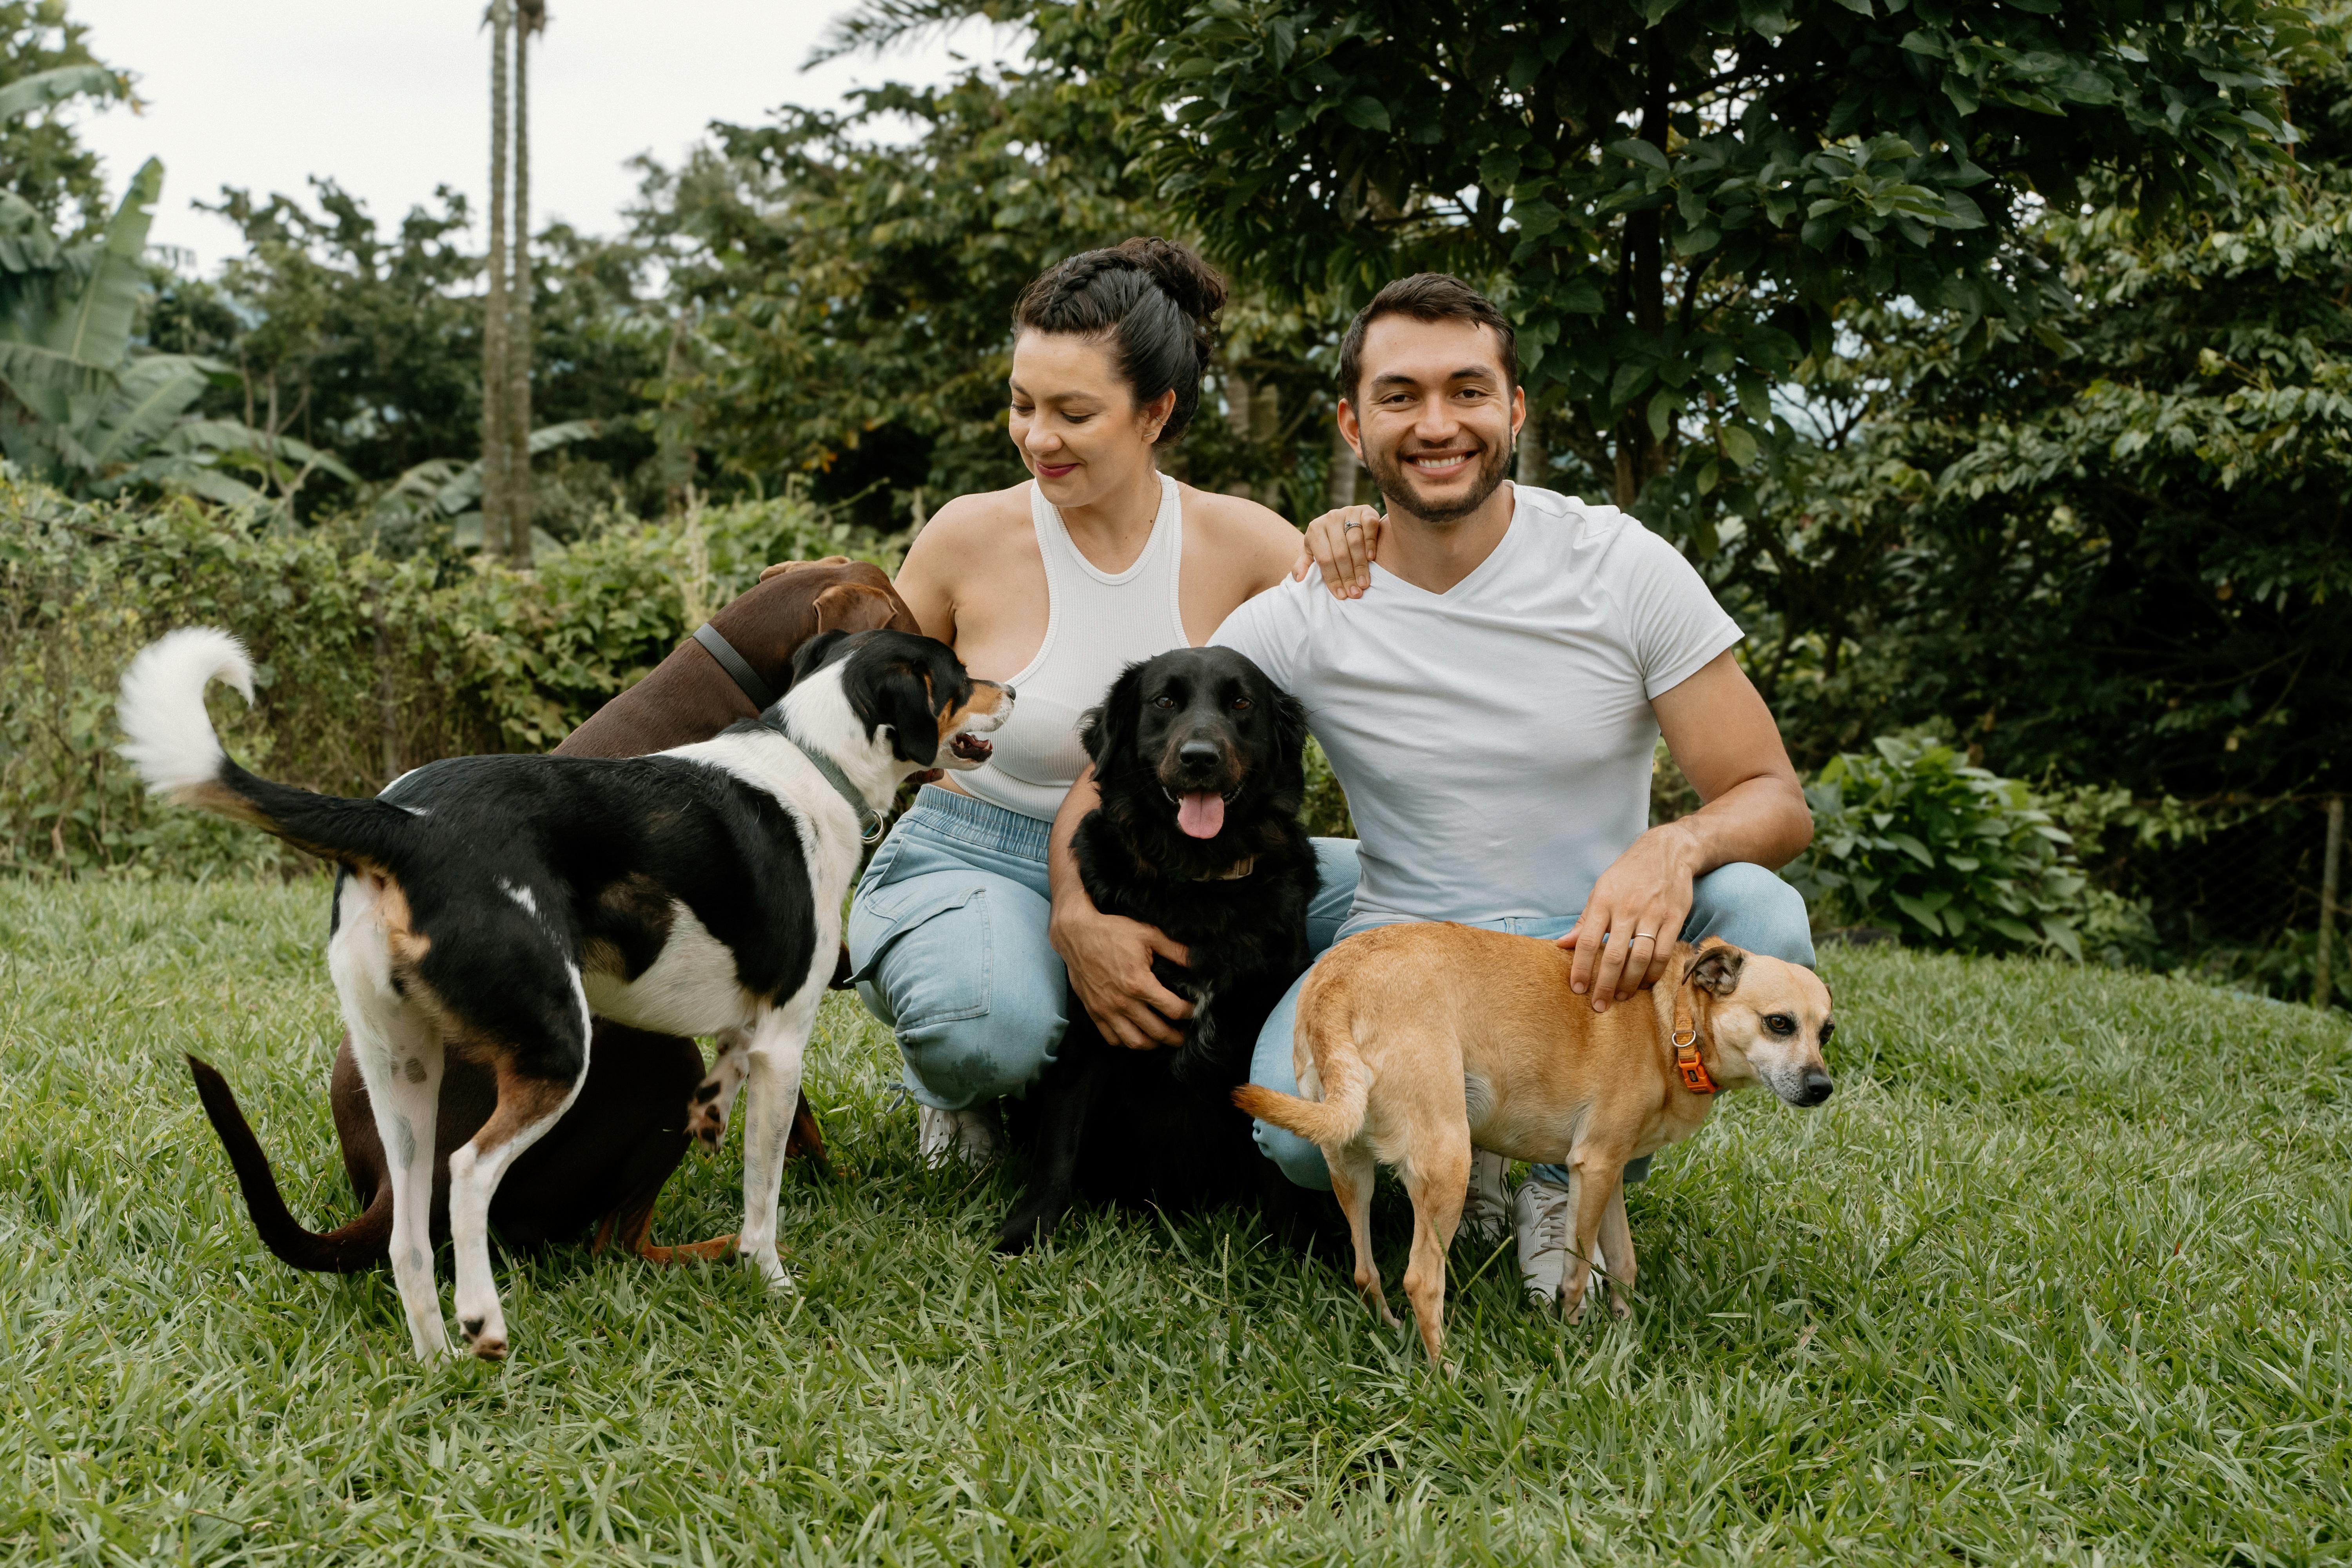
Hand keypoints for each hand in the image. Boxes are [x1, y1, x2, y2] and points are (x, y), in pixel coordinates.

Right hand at [1051, 899, 1193, 1048]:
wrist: (1076, 934)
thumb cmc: (1112, 932)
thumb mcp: (1148, 934)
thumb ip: (1175, 950)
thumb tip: (1196, 961)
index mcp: (1139, 983)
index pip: (1172, 1009)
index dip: (1188, 1012)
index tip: (1192, 1010)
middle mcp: (1123, 1002)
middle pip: (1156, 1032)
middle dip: (1174, 1037)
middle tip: (1182, 1036)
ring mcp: (1106, 1010)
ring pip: (1134, 1041)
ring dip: (1152, 1044)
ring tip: (1160, 1040)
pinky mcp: (1094, 1011)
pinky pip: (1111, 1038)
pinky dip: (1126, 1042)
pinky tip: (1135, 1036)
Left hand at [1289, 505, 1382, 598]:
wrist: (1345, 519)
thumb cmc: (1327, 540)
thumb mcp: (1312, 550)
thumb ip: (1304, 563)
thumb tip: (1298, 579)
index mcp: (1315, 529)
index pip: (1324, 559)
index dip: (1332, 578)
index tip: (1341, 594)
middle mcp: (1330, 518)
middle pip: (1340, 553)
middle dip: (1347, 576)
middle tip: (1354, 593)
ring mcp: (1348, 512)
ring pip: (1355, 542)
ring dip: (1360, 565)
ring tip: (1363, 583)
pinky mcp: (1365, 510)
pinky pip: (1369, 527)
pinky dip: (1370, 543)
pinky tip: (1371, 558)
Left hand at [1558, 825, 1699, 1012]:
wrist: (1666, 851)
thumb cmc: (1627, 874)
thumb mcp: (1601, 890)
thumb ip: (1584, 921)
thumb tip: (1561, 945)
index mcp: (1604, 901)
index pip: (1587, 941)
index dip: (1580, 967)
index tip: (1577, 988)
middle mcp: (1627, 908)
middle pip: (1613, 955)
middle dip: (1604, 985)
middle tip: (1598, 1005)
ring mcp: (1653, 914)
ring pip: (1640, 958)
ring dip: (1629, 983)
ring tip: (1620, 997)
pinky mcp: (1675, 918)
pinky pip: (1665, 953)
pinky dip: (1655, 973)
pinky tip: (1645, 983)